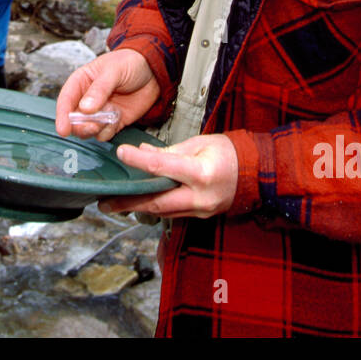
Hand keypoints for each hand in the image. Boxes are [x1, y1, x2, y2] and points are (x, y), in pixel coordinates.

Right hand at [55, 48, 159, 140]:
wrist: (154, 71)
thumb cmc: (130, 63)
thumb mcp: (113, 71)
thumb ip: (99, 89)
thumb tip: (85, 108)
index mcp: (81, 82)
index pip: (66, 100)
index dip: (62, 116)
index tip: (63, 130)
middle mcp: (87, 99)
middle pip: (75, 120)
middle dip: (82, 125)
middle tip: (93, 124)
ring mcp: (100, 112)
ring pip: (88, 129)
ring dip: (97, 128)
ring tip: (111, 116)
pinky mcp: (113, 122)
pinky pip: (105, 133)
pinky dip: (110, 130)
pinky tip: (118, 118)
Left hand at [100, 135, 237, 218]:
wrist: (256, 173)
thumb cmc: (229, 152)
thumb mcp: (200, 143)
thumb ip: (170, 150)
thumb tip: (143, 152)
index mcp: (201, 173)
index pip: (163, 166)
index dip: (139, 160)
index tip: (121, 153)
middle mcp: (200, 196)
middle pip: (157, 202)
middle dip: (128, 203)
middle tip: (104, 202)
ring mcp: (200, 210)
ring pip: (162, 211)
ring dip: (137, 208)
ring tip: (113, 205)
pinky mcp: (200, 216)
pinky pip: (172, 213)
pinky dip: (154, 208)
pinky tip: (138, 205)